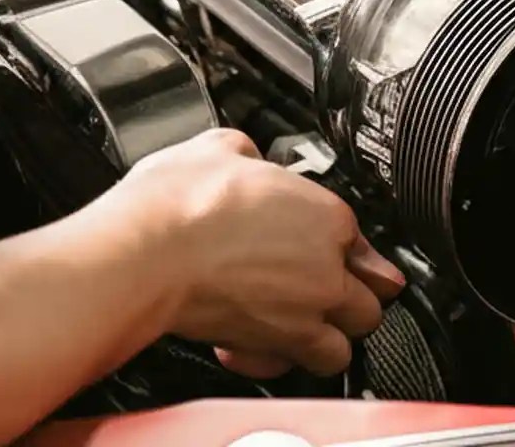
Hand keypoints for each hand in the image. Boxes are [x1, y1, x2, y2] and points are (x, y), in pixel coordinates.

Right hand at [115, 128, 404, 377]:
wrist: (144, 252)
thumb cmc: (176, 203)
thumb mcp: (220, 147)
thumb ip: (247, 154)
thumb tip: (243, 156)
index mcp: (326, 216)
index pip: (366, 245)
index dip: (352, 252)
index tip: (343, 256)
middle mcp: (326, 269)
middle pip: (370, 303)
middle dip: (352, 302)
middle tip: (327, 295)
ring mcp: (304, 313)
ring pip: (345, 346)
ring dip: (326, 341)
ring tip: (297, 328)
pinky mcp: (273, 347)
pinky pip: (297, 368)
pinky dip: (279, 362)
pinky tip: (255, 344)